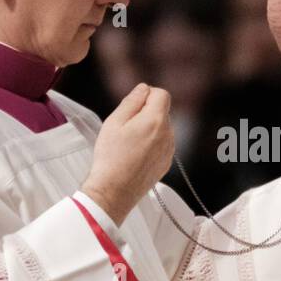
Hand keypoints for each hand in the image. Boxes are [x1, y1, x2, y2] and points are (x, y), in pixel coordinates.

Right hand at [81, 83, 174, 224]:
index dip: (146, 95)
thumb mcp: (114, 122)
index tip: (133, 105)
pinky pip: (161, 145)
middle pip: (162, 112)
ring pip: (161, 129)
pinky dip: (151, 145)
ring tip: (128, 144)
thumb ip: (132, 101)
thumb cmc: (111, 158)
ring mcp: (169, 150)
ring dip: (148, 130)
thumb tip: (143, 89)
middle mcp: (168, 134)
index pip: (162, 94)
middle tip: (125, 128)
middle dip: (146, 113)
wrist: (114, 191)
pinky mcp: (166, 163)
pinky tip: (134, 155)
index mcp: (156, 120)